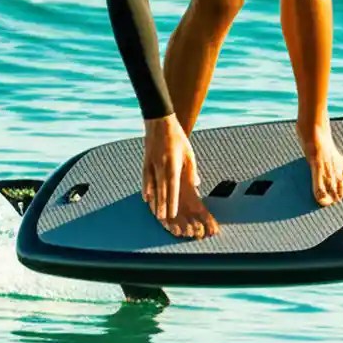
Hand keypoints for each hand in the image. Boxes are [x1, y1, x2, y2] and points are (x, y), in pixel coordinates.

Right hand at [141, 114, 218, 237]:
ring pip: (152, 187)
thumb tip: (196, 185)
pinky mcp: (145, 161)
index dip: (173, 201)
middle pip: (162, 190)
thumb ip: (192, 171)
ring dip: (154, 201)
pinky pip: (145, 179)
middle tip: (163, 219)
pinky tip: (146, 199)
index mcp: (173, 164)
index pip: (173, 187)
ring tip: (155, 213)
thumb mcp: (189, 153)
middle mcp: (161, 166)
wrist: (160, 122)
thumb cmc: (177, 138)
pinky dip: (146, 190)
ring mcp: (151, 164)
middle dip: (163, 206)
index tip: (173, 213)